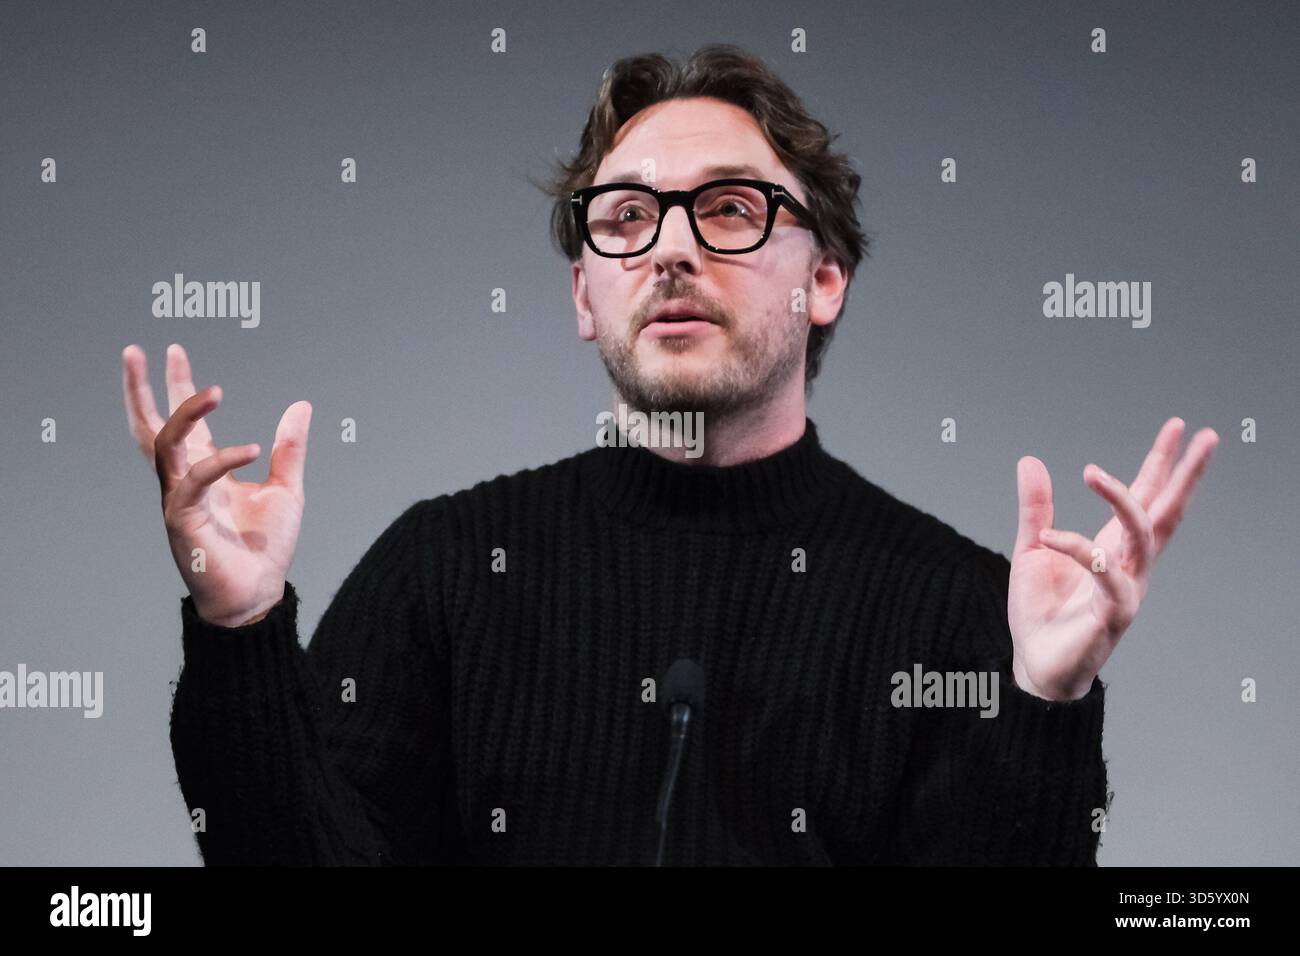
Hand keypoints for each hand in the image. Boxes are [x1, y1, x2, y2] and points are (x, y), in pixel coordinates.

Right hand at [122, 343, 311, 626]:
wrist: (257, 595)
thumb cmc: (264, 547)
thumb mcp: (287, 488)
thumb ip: (290, 449)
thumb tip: (300, 405)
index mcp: (204, 472)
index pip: (183, 422)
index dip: (177, 386)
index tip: (173, 351)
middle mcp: (184, 481)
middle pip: (150, 427)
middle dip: (139, 388)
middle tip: (135, 350)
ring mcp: (179, 500)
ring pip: (165, 445)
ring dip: (186, 414)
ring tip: (215, 390)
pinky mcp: (183, 521)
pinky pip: (195, 481)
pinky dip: (221, 461)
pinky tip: (252, 448)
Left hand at [1008, 417, 1219, 699]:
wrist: (1034, 665)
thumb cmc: (1041, 612)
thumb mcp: (1032, 548)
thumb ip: (1036, 507)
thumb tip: (1030, 461)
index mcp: (1113, 546)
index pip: (1147, 497)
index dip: (1162, 463)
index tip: (1179, 427)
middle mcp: (1129, 564)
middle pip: (1167, 511)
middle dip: (1186, 474)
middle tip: (1205, 436)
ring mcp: (1127, 587)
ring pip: (1144, 535)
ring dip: (1123, 500)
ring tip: (1093, 472)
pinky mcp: (1114, 612)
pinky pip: (1103, 571)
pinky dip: (1076, 549)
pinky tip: (1049, 536)